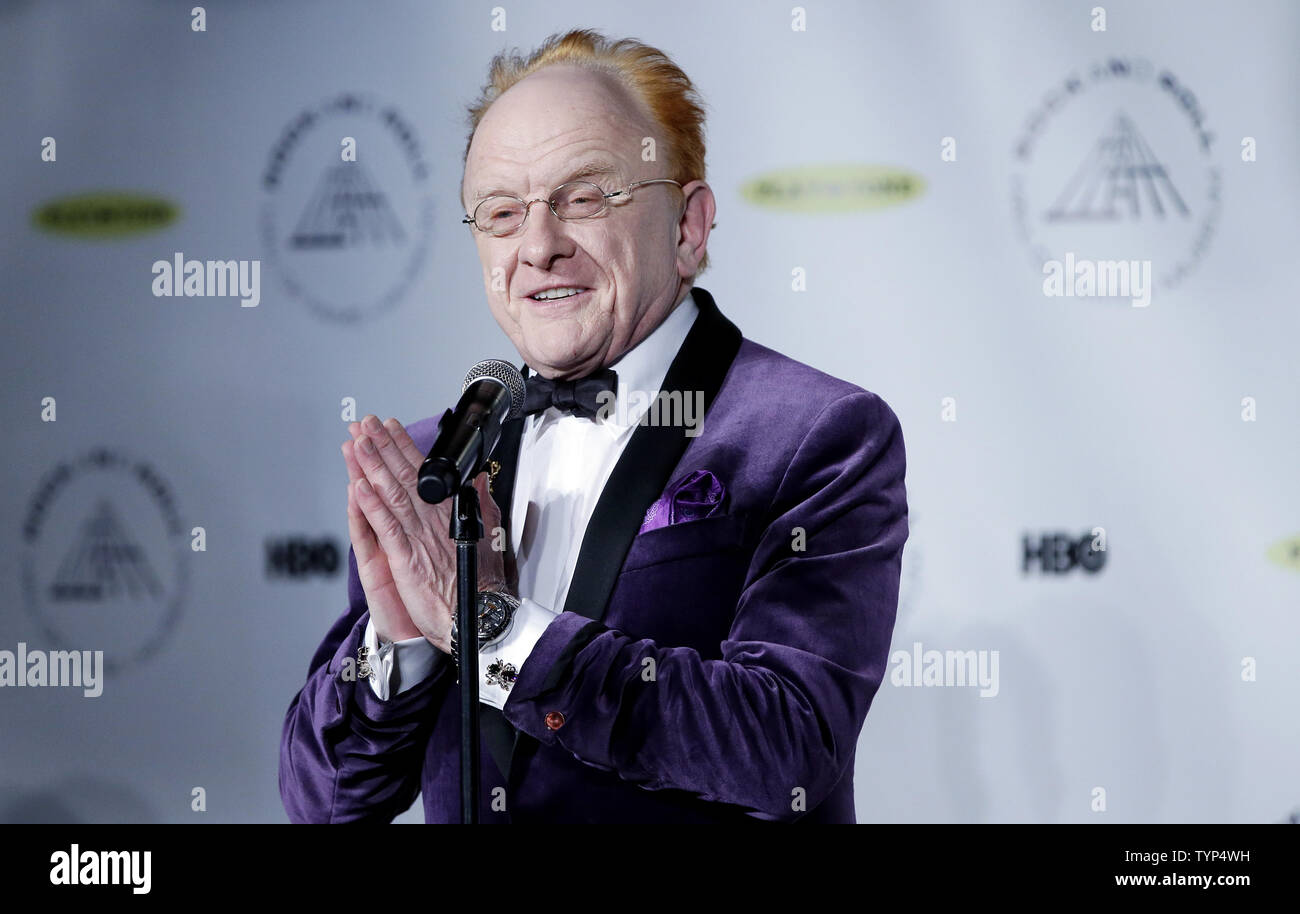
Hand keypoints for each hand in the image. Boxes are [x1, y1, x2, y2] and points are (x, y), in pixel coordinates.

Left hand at [343, 415, 513, 652]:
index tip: (390, 427)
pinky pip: (386, 527)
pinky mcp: (406, 558)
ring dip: (373, 466)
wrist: (480, 616)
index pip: (421, 472)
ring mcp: (417, 537)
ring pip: (391, 494)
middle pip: (402, 476)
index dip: (403, 447)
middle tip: (366, 424)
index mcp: (447, 513)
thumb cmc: (480, 582)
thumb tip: (480, 479)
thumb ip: (480, 503)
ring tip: (358, 443)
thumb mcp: (486, 533)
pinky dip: (372, 506)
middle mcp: (431, 520)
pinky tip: (359, 486)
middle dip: (383, 447)